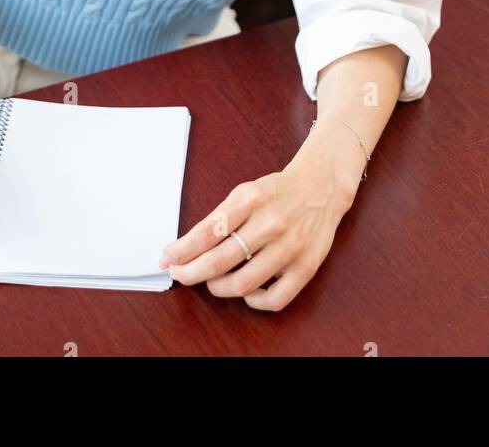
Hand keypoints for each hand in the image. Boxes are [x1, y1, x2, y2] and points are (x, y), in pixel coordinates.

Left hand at [159, 144, 356, 311]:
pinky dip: (253, 301)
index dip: (182, 250)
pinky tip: (245, 291)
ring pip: (242, 283)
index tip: (167, 257)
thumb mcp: (245, 192)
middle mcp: (271, 223)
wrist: (321, 187)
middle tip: (179, 273)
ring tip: (210, 281)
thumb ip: (218, 218)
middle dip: (190, 272)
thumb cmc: (277, 192)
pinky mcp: (306, 267)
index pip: (207, 232)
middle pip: (219, 261)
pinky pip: (274, 299)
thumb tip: (182, 248)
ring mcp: (290, 247)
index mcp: (251, 199)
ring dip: (217, 288)